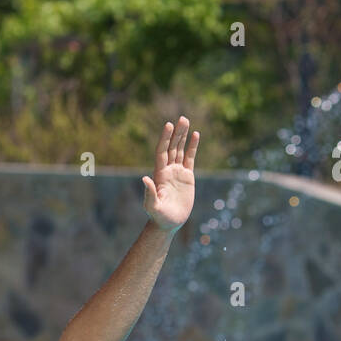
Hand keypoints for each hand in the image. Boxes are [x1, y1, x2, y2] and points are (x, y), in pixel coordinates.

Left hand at [142, 116, 198, 231]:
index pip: (162, 151)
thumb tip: (145, 178)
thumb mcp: (152, 206)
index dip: (165, 138)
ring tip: (186, 121)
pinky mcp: (187, 176)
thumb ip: (149, 193)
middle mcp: (167, 170)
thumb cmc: (159, 216)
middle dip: (176, 133)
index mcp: (159, 174)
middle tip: (182, 118)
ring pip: (180, 149)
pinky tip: (196, 135)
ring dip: (183, 136)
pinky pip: (190, 158)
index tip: (169, 125)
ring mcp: (177, 172)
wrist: (169, 222)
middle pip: (172, 147)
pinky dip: (192, 147)